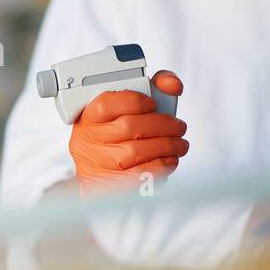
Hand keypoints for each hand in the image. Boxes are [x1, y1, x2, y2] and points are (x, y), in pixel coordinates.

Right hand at [69, 71, 188, 194]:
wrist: (101, 178)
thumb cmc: (117, 139)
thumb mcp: (125, 111)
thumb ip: (151, 89)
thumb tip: (172, 85)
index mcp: (89, 118)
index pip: (106, 104)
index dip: (134, 101)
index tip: (152, 104)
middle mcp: (89, 141)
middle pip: (129, 127)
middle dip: (163, 125)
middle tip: (179, 127)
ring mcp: (100, 164)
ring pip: (137, 151)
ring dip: (168, 146)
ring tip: (179, 144)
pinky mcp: (113, 184)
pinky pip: (141, 173)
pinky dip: (162, 165)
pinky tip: (170, 160)